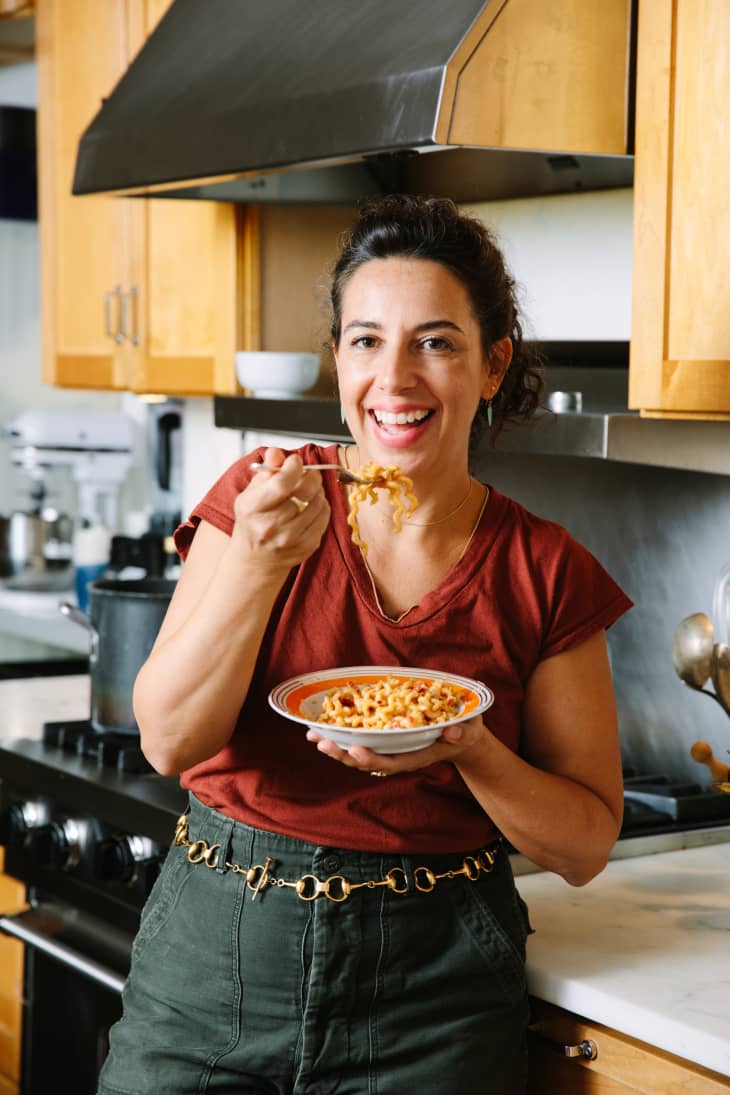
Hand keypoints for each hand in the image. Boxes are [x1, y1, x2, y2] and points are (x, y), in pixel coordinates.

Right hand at [231, 448, 329, 572]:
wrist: (256, 558)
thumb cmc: (254, 519)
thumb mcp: (252, 492)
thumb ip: (267, 470)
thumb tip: (277, 453)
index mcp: (252, 508)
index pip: (281, 483)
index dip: (293, 467)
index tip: (295, 462)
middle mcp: (270, 526)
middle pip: (304, 492)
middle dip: (310, 477)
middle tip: (308, 474)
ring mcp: (290, 539)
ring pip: (318, 503)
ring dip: (317, 491)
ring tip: (308, 491)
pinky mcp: (306, 546)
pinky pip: (324, 517)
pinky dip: (321, 506)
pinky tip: (310, 506)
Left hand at [305, 714, 488, 775]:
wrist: (461, 735)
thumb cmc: (466, 730)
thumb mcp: (470, 729)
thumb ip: (464, 732)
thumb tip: (453, 732)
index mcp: (417, 755)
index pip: (391, 763)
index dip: (372, 759)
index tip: (355, 750)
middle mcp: (399, 755)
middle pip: (368, 762)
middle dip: (343, 754)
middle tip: (322, 743)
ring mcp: (390, 749)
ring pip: (359, 754)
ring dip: (336, 746)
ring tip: (313, 736)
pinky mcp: (384, 740)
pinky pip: (360, 741)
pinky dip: (341, 737)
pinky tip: (322, 728)